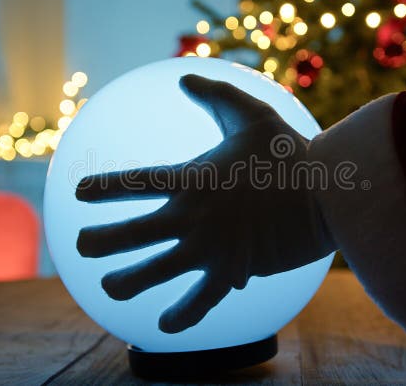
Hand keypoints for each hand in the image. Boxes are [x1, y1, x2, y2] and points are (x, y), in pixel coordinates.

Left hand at [75, 74, 335, 332]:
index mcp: (193, 178)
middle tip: (79, 245)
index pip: (135, 183)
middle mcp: (193, 216)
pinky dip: (182, 315)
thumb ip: (215, 95)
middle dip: (101, 241)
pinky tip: (163, 327)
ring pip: (156, 271)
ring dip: (128, 282)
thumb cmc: (291, 150)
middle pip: (133, 233)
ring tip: (106, 289)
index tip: (77, 194)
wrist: (328, 192)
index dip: (103, 189)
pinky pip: (201, 300)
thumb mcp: (251, 112)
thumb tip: (183, 77)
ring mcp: (211, 247)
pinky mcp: (234, 271)